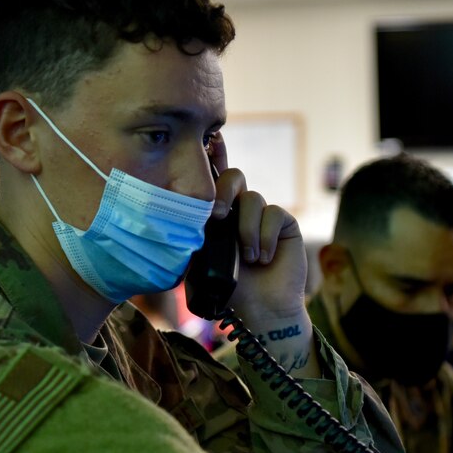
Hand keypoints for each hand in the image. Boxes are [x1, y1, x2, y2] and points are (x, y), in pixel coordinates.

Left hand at [210, 134, 316, 375]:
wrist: (259, 313)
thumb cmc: (227, 291)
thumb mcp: (198, 263)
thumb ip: (189, 237)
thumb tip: (168, 216)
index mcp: (217, 213)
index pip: (212, 178)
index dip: (212, 156)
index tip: (208, 140)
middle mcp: (239, 209)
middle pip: (233, 177)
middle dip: (224, 191)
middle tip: (217, 216)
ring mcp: (262, 215)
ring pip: (252, 198)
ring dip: (246, 229)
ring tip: (248, 257)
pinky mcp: (284, 223)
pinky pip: (274, 213)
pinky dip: (265, 236)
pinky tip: (263, 258)